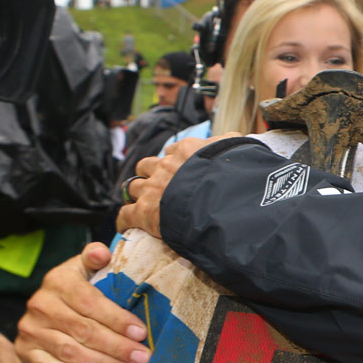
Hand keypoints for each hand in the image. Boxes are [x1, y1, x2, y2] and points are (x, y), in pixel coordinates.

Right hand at [14, 242, 148, 362]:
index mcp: (58, 281)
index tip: (141, 333)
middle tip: (143, 358)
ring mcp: (30, 329)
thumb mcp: (84, 268)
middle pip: (83, 330)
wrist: (44, 306)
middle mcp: (40, 304)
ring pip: (69, 351)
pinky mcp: (23, 350)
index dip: (117, 319)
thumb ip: (94, 258)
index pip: (90, 302)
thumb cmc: (75, 288)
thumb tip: (102, 252)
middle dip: (117, 346)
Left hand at [117, 134, 237, 237]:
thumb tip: (235, 136)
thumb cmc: (233, 176)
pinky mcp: (144, 212)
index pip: (171, 152)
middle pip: (146, 166)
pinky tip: (127, 226)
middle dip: (149, 174)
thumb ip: (231, 142)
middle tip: (158, 185)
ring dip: (136, 193)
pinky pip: (125, 215)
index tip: (178, 170)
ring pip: (132, 186)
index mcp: (185, 151)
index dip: (173, 161)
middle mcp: (164, 167)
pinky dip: (124, 220)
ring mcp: (152, 189)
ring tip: (142, 202)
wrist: (221, 201)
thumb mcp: (238, 150)